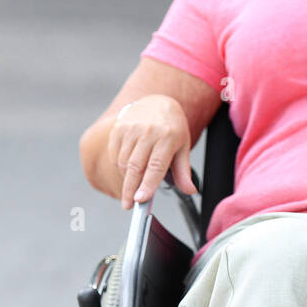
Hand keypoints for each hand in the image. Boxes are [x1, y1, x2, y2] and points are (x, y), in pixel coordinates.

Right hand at [107, 94, 196, 208]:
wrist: (156, 101)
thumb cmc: (171, 128)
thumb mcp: (182, 146)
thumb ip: (183, 171)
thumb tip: (190, 191)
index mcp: (167, 137)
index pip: (156, 166)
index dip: (147, 184)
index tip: (140, 199)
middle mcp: (148, 132)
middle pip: (136, 167)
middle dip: (130, 189)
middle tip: (128, 205)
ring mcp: (131, 129)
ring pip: (124, 163)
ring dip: (127, 179)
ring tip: (134, 185)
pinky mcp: (119, 129)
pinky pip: (116, 155)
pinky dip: (120, 167)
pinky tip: (128, 169)